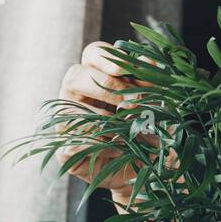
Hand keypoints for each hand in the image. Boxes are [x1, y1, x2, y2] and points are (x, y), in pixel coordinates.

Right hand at [57, 40, 155, 194]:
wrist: (145, 167)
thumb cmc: (148, 130)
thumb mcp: (156, 104)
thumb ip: (151, 83)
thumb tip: (150, 61)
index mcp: (97, 76)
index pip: (94, 53)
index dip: (107, 57)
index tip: (125, 70)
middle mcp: (76, 94)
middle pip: (76, 75)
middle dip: (106, 86)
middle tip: (133, 102)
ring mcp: (66, 122)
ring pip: (70, 109)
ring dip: (103, 118)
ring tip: (128, 129)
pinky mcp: (64, 150)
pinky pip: (73, 143)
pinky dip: (99, 146)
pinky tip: (118, 150)